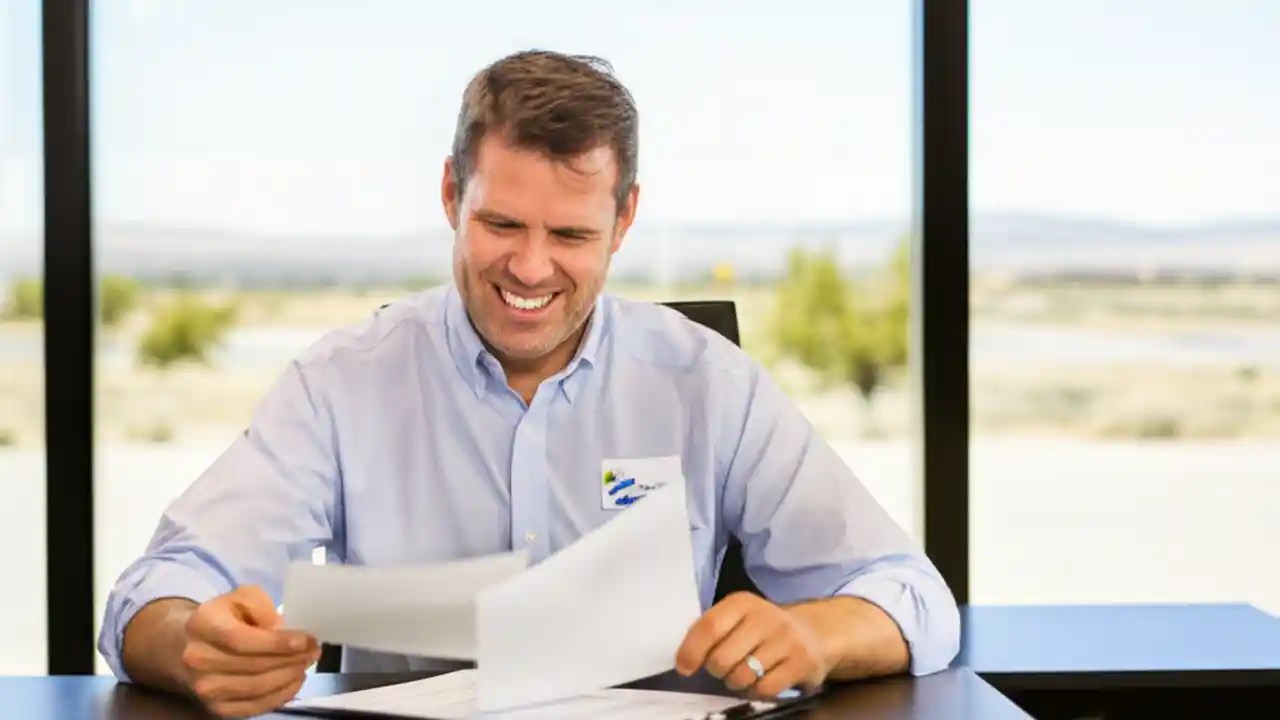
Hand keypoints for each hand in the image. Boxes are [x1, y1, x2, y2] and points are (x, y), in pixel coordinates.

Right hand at [180, 585, 319, 717]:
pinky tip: (295, 680)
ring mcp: (204, 688)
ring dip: (289, 677)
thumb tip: (280, 630)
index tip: (304, 640)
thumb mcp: (242, 597)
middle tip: (314, 650)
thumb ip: (261, 606)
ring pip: (256, 688)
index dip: (275, 643)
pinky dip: (280, 695)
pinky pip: (254, 707)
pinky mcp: (216, 708)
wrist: (190, 645)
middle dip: (290, 659)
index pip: (240, 640)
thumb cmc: (225, 616)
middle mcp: (197, 659)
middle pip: (252, 666)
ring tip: (307, 663)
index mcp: (203, 625)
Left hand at [674, 592, 829, 697]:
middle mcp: (765, 617)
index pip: (710, 626)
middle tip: (724, 668)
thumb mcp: (737, 619)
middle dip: (717, 670)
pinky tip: (762, 679)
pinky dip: (757, 690)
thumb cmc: (762, 629)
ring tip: (745, 673)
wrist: (813, 633)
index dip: (692, 651)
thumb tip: (684, 661)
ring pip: (742, 676)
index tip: (684, 668)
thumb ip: (711, 632)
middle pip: (722, 658)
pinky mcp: (802, 662)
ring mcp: (786, 639)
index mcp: (742, 603)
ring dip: (737, 682)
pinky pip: (764, 688)